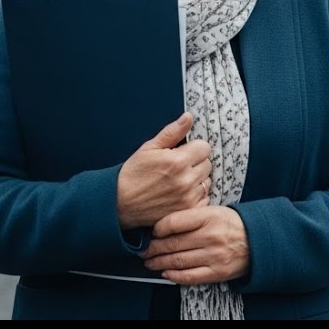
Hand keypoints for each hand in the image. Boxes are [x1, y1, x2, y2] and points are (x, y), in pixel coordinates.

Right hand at [116, 112, 212, 229]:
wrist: (119, 203)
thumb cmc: (133, 174)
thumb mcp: (149, 148)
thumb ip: (172, 132)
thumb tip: (189, 117)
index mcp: (177, 161)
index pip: (205, 147)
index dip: (194, 147)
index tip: (184, 152)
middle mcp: (186, 180)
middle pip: (208, 164)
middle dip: (197, 162)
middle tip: (180, 166)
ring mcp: (188, 197)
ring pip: (207, 181)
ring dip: (198, 179)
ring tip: (180, 180)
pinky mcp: (187, 211)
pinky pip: (205, 199)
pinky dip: (197, 196)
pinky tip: (182, 193)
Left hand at [143, 206, 250, 284]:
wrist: (257, 240)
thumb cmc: (231, 224)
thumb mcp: (214, 211)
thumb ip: (190, 216)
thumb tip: (163, 225)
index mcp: (209, 216)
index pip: (174, 222)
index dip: (158, 228)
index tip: (152, 231)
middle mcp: (210, 236)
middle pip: (172, 244)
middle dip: (153, 249)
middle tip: (144, 250)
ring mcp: (214, 255)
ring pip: (177, 261)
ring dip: (159, 263)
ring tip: (150, 262)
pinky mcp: (216, 272)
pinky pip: (189, 276)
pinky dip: (174, 276)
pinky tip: (166, 273)